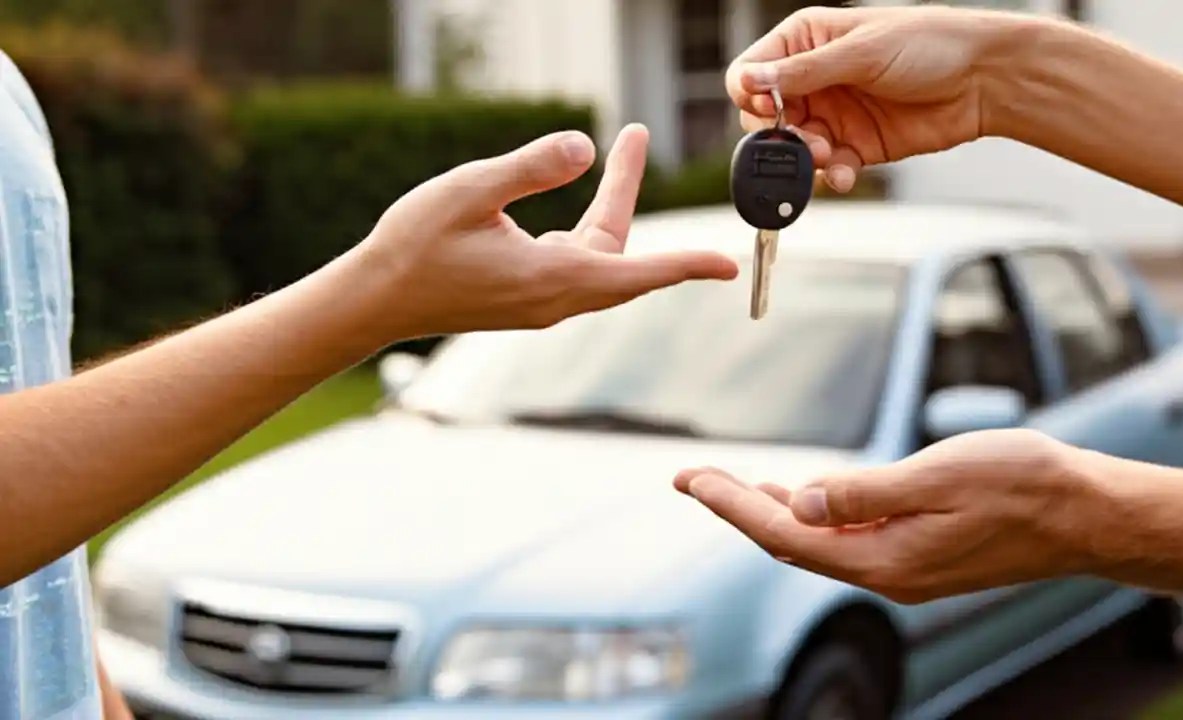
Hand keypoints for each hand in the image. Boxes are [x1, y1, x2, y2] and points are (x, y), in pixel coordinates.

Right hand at [359, 123, 737, 338]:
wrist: (374, 301)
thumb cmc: (414, 245)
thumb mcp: (470, 191)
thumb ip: (531, 167)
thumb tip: (584, 145)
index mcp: (552, 277)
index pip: (638, 273)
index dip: (686, 266)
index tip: (728, 264)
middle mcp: (556, 298)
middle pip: (620, 250)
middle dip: (630, 193)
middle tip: (635, 135)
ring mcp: (542, 303)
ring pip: (598, 256)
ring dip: (611, 208)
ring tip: (620, 150)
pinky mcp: (527, 300)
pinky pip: (576, 263)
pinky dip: (588, 229)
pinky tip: (579, 200)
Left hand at [675, 430, 1100, 603]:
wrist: (1090, 515)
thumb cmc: (1023, 485)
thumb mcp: (937, 476)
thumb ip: (862, 493)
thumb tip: (799, 503)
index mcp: (885, 560)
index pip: (784, 535)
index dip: (732, 506)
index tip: (690, 479)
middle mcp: (888, 574)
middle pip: (792, 542)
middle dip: (739, 508)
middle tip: (693, 477)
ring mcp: (906, 568)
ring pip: (820, 542)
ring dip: (773, 512)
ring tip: (730, 486)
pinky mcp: (923, 555)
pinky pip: (850, 539)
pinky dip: (816, 515)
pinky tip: (803, 495)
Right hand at [727, 6, 1031, 192]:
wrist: (983, 79)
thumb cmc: (930, 44)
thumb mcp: (861, 52)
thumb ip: (802, 71)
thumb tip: (750, 79)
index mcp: (806, 41)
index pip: (751, 70)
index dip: (750, 92)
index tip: (769, 109)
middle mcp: (813, 78)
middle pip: (765, 117)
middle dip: (779, 135)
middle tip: (807, 140)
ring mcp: (833, 115)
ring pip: (794, 149)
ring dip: (806, 160)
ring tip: (831, 158)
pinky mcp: (855, 146)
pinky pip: (828, 170)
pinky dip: (832, 177)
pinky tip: (846, 173)